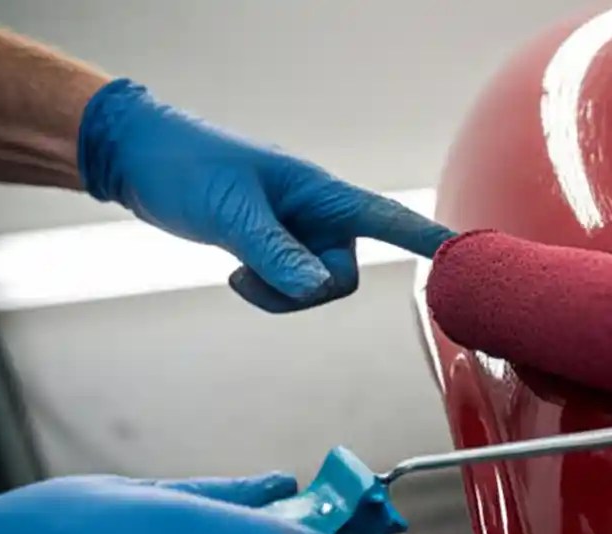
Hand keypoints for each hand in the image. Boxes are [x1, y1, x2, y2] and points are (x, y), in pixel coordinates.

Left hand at [77, 78, 454, 312]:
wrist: (142, 162)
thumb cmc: (189, 168)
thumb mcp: (233, 213)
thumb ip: (277, 254)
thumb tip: (316, 291)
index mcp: (324, 196)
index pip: (393, 221)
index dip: (431, 243)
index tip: (470, 262)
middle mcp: (321, 218)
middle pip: (342, 278)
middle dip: (302, 288)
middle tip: (253, 271)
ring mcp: (301, 236)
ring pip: (315, 289)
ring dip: (278, 293)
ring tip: (239, 268)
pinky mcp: (279, 250)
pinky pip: (291, 287)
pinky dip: (266, 291)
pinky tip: (237, 269)